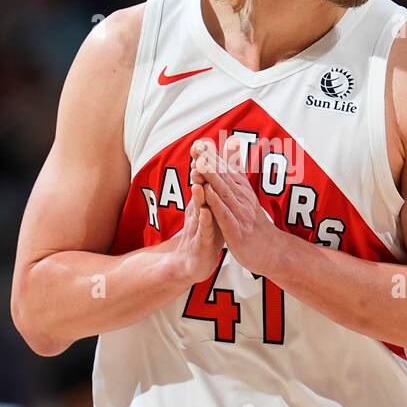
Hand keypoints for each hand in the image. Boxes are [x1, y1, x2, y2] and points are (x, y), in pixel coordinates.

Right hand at [171, 166, 224, 284]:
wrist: (192, 263)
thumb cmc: (205, 233)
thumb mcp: (209, 209)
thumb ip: (211, 188)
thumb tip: (213, 166)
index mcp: (204, 203)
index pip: (203, 180)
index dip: (203, 163)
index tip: (203, 143)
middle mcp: (198, 212)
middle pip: (198, 189)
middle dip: (199, 173)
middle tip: (198, 156)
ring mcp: (198, 227)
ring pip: (198, 209)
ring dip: (198, 195)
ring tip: (198, 182)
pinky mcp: (201, 244)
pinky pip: (204, 231)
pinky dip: (205, 220)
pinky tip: (206, 211)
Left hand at [194, 137, 283, 277]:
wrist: (270, 251)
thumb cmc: (253, 224)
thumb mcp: (245, 198)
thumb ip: (236, 176)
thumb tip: (233, 154)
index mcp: (242, 190)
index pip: (225, 170)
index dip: (211, 156)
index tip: (198, 142)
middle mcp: (242, 198)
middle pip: (223, 176)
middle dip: (209, 161)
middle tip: (196, 147)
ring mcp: (240, 213)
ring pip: (223, 191)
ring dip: (211, 177)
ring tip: (199, 163)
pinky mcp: (236, 229)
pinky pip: (224, 213)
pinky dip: (215, 202)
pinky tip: (206, 192)